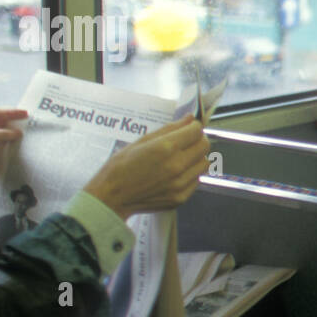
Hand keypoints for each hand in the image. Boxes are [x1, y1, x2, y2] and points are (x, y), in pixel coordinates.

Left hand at [0, 108, 27, 188]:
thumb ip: (2, 134)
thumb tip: (17, 133)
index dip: (11, 113)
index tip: (25, 114)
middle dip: (13, 126)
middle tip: (28, 126)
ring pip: (1, 139)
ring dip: (12, 139)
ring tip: (26, 138)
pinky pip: (0, 151)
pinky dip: (8, 150)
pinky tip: (18, 149)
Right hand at [83, 115, 210, 218]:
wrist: (112, 197)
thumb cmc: (120, 167)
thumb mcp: (141, 141)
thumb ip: (169, 129)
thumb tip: (189, 119)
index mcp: (166, 148)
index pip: (196, 131)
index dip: (193, 127)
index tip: (187, 129)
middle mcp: (176, 166)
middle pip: (204, 146)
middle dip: (198, 140)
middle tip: (186, 142)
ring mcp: (180, 184)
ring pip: (204, 163)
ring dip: (196, 157)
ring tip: (180, 158)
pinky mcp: (181, 197)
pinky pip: (197, 180)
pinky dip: (191, 174)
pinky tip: (176, 173)